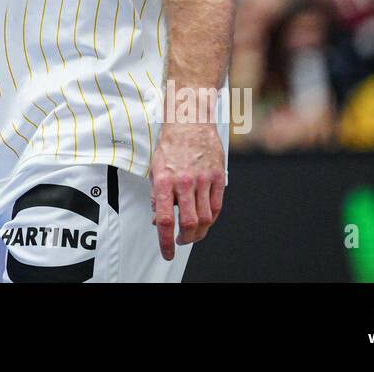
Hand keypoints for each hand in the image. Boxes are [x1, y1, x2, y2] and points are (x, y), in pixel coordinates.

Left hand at [149, 121, 224, 260]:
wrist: (189, 121)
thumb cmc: (171, 144)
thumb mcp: (155, 169)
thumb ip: (157, 195)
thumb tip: (159, 218)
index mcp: (165, 180)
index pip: (166, 220)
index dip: (166, 241)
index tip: (167, 252)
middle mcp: (184, 181)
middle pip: (190, 223)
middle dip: (185, 239)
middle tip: (181, 241)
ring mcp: (203, 179)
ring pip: (206, 218)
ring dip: (199, 232)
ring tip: (193, 233)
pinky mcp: (218, 176)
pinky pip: (217, 206)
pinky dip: (211, 218)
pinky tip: (205, 219)